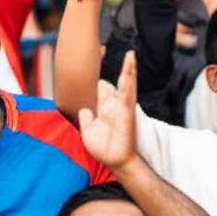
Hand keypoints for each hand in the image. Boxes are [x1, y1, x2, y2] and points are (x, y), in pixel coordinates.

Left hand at [79, 50, 137, 170]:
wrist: (113, 162)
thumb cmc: (103, 148)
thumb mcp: (89, 131)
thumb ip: (86, 118)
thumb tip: (84, 109)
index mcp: (106, 109)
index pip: (106, 90)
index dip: (105, 82)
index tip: (105, 71)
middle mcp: (115, 107)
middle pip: (120, 84)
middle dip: (125, 69)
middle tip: (130, 54)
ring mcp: (122, 111)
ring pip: (127, 87)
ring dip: (129, 72)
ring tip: (131, 57)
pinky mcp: (127, 117)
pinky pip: (128, 100)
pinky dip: (129, 88)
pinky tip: (129, 77)